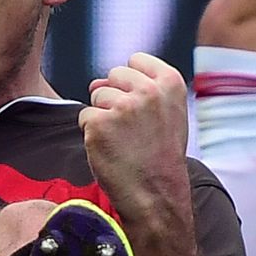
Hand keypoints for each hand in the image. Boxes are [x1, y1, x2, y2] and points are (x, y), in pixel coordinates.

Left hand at [81, 53, 190, 225]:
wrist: (157, 195)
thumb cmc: (161, 157)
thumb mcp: (168, 115)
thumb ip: (141, 89)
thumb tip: (97, 82)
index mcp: (170, 82)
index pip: (136, 60)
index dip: (133, 83)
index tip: (142, 107)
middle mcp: (147, 90)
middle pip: (112, 76)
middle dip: (115, 97)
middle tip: (132, 129)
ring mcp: (122, 107)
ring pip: (97, 97)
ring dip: (103, 117)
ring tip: (123, 141)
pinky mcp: (99, 124)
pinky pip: (84, 117)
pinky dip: (92, 134)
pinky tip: (111, 149)